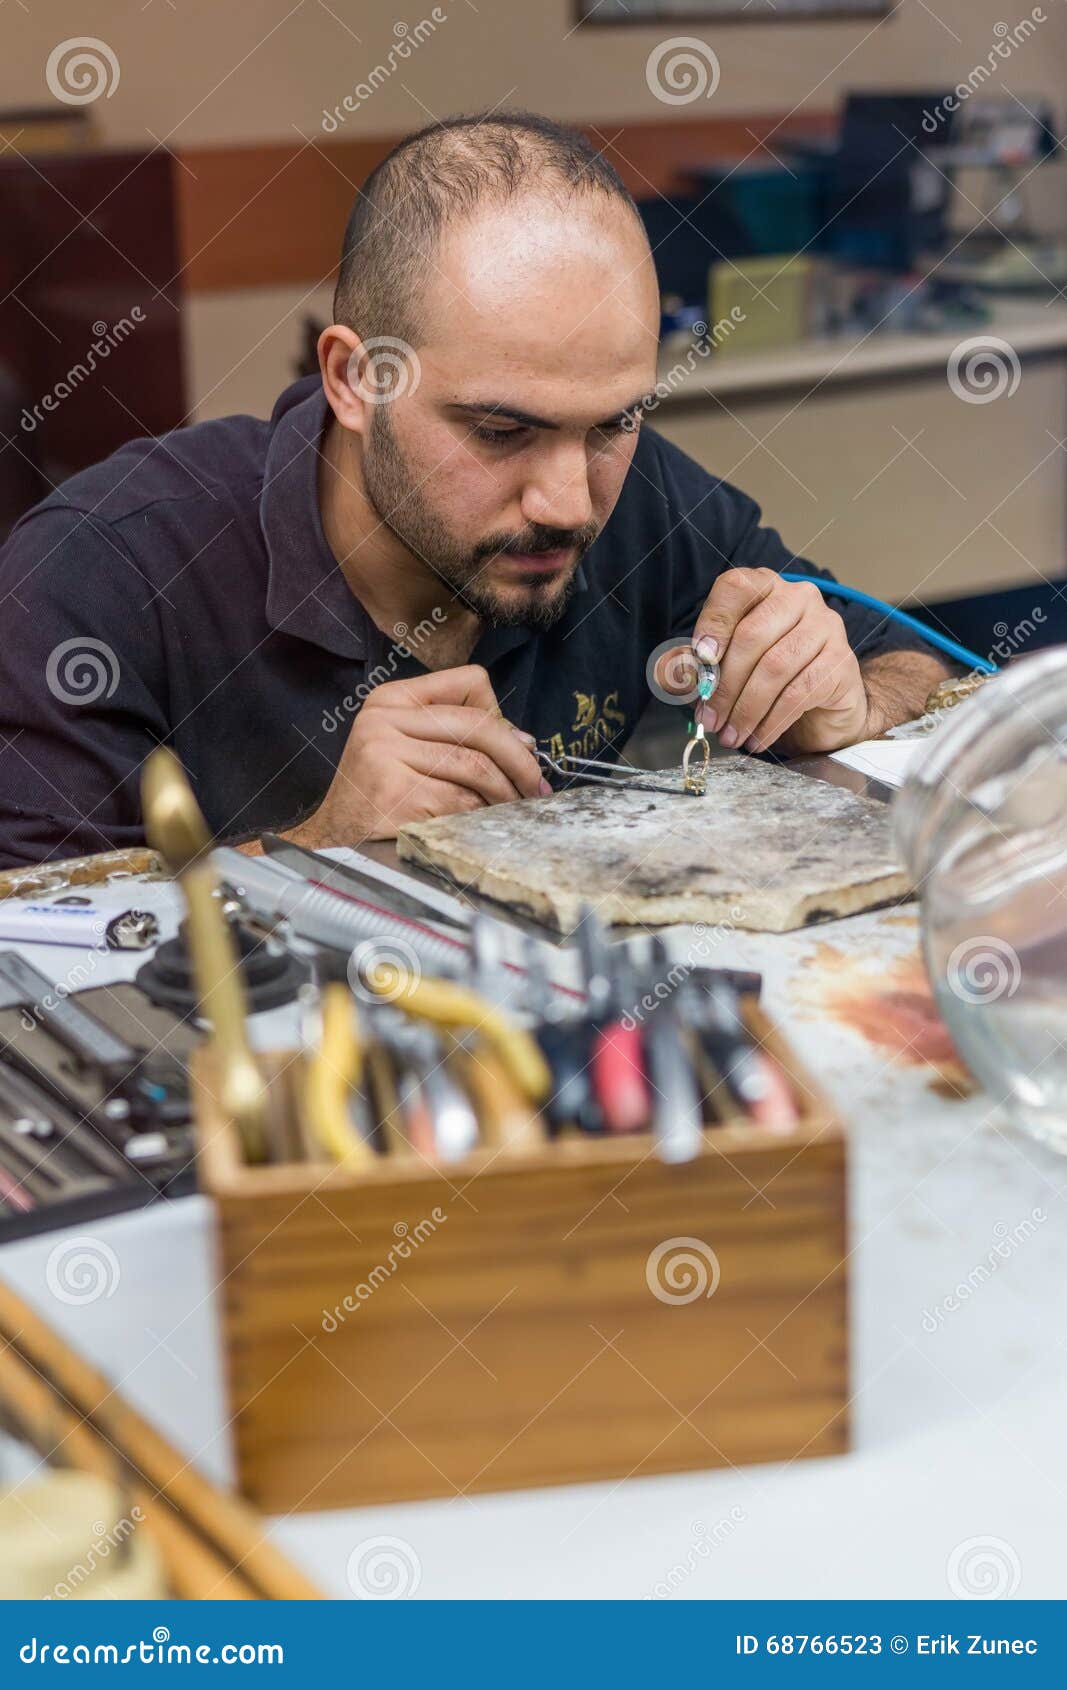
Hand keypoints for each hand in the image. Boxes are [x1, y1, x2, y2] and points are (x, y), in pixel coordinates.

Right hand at [283, 665, 547, 846]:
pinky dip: (480, 815)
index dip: (502, 715)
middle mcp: (385, 719)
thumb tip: (525, 742)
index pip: (470, 682)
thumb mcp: (408, 748)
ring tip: (513, 808)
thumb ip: (459, 737)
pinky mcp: (393, 792)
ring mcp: (385, 753)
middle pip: (478, 725)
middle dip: (518, 759)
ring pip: (474, 766)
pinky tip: (482, 823)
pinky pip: (459, 801)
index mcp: (392, 698)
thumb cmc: (380, 795)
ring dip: (504, 793)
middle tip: (535, 786)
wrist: (333, 839)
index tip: (519, 746)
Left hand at [656, 568, 869, 755]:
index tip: (700, 658)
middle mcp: (798, 598)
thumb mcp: (723, 668)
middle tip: (709, 718)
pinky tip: (757, 738)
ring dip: (746, 709)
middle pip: (752, 635)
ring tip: (730, 735)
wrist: (826, 705)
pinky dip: (771, 721)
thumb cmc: (770, 678)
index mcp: (764, 587)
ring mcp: (825, 627)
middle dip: (725, 684)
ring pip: (775, 667)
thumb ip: (692, 665)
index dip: (714, 622)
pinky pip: (799, 693)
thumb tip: (672, 672)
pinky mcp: (841, 661)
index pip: (735, 587)